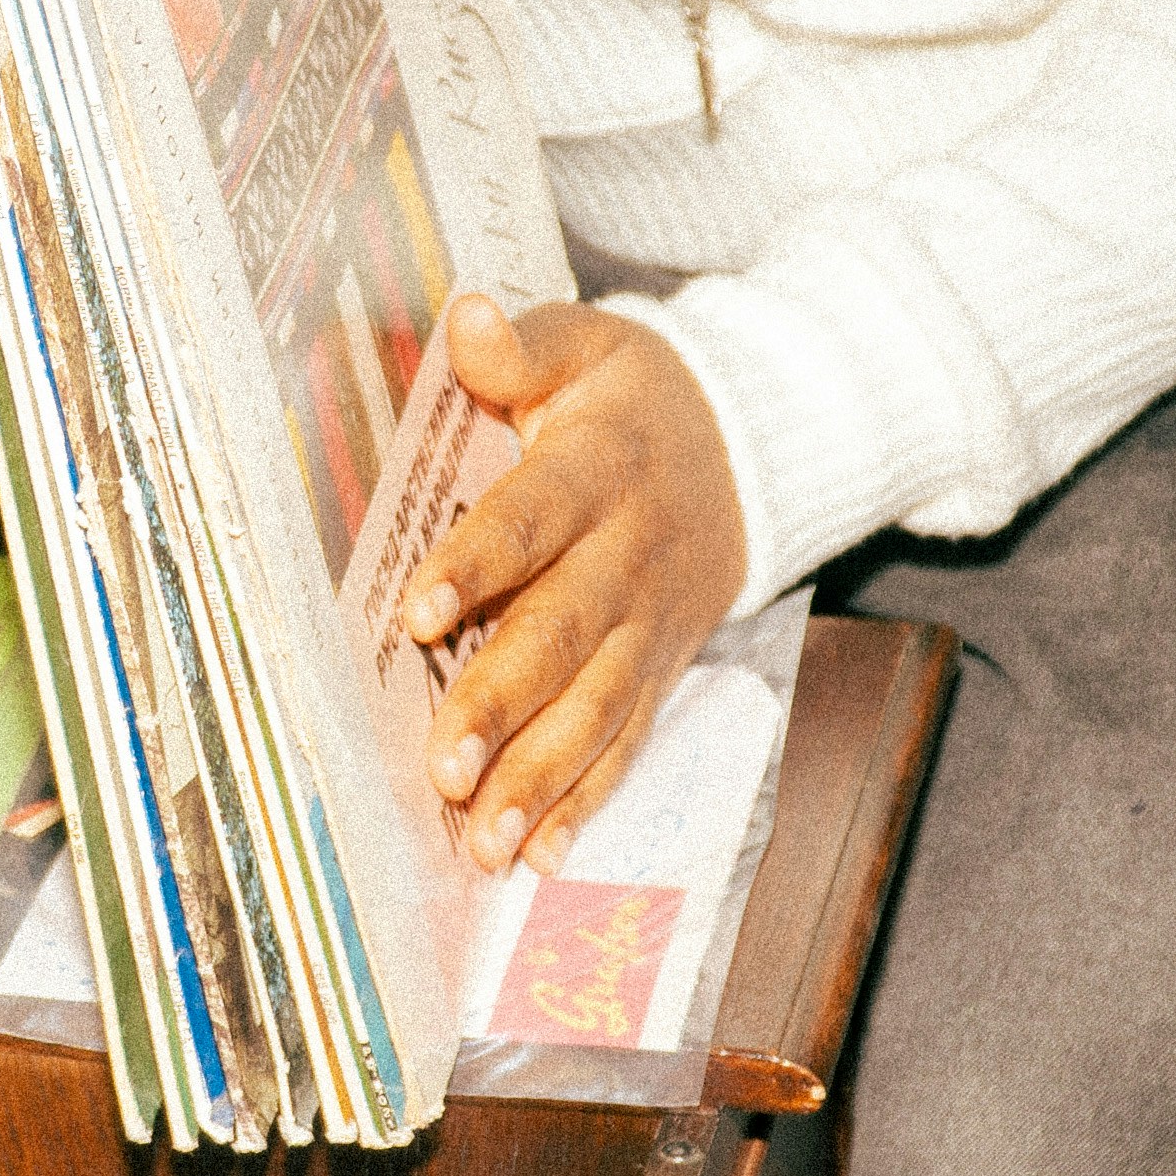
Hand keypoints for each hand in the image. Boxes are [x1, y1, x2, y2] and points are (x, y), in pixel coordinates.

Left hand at [403, 296, 748, 874]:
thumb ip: (524, 344)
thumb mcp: (591, 345)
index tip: (421, 612)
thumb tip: (464, 319)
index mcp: (599, 472)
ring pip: (596, 708)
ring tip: (483, 840)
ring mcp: (651, 625)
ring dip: (540, 779)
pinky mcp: (662, 667)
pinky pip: (627, 741)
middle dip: (504, 705)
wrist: (754, 445)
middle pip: (563, 636)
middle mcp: (628, 558)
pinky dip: (588, 800)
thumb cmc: (637, 397)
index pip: (532, 521)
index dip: (479, 567)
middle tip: (445, 767)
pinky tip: (540, 855)